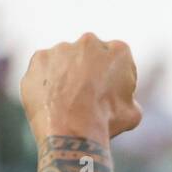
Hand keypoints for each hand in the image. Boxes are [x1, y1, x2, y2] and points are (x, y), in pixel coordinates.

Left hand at [20, 33, 142, 142]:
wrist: (72, 130)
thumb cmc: (106, 122)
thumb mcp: (133, 113)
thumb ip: (127, 97)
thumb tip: (121, 99)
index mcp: (118, 51)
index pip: (121, 59)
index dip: (118, 78)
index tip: (114, 93)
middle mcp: (89, 42)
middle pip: (91, 54)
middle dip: (91, 70)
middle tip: (90, 96)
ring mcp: (61, 48)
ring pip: (66, 60)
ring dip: (68, 75)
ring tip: (69, 103)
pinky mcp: (39, 59)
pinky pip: (45, 69)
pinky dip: (48, 82)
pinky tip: (54, 102)